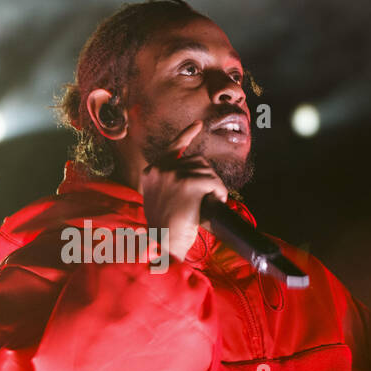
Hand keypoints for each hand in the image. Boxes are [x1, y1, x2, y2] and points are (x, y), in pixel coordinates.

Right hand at [140, 120, 227, 261]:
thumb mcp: (159, 201)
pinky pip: (214, 182)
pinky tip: (215, 202)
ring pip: (207, 171)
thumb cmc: (164, 230)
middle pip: (197, 161)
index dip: (187, 136)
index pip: (173, 148)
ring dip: (214, 187)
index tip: (198, 125)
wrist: (162, 245)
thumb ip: (168, 184)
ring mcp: (173, 175)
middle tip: (207, 198)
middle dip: (207, 178)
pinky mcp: (188, 183)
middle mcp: (160, 169)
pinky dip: (220, 193)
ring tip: (208, 204)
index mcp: (151, 172)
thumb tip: (194, 173)